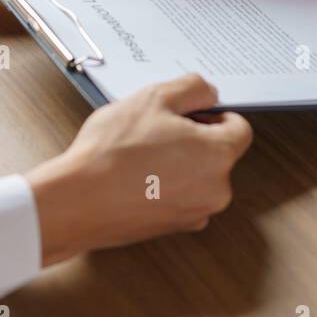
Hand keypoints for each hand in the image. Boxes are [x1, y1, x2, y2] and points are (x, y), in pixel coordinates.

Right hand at [25, 74, 251, 265]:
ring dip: (178, 162)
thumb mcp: (154, 97)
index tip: (190, 112)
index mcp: (219, 156)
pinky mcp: (173, 228)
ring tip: (140, 153)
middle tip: (157, 129)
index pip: (240, 128)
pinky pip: (179, 196)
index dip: (214, 114)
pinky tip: (135, 175)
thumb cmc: (112, 153)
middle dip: (193, 138)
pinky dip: (164, 185)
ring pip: (198, 176)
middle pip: (218, 153)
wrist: (77, 201)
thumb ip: (193, 89)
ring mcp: (195, 213)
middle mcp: (216, 190)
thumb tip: (208, 93)